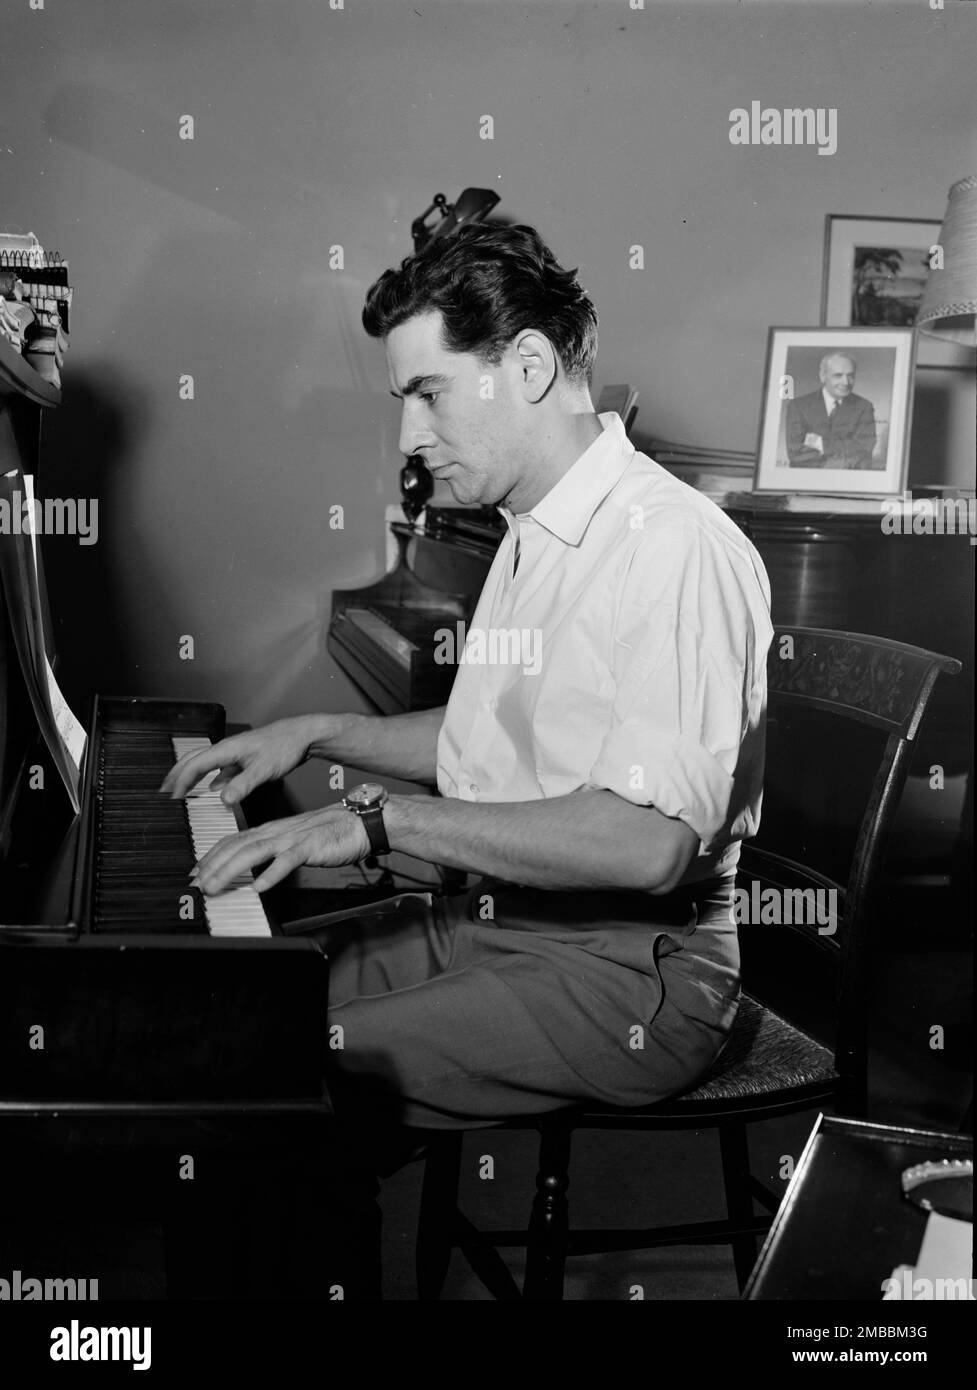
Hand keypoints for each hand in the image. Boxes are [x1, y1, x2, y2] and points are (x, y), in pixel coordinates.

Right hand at [160, 716, 321, 803]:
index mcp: (226, 749)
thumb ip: (243, 785)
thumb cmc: (285, 746)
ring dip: (191, 775)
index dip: (181, 782)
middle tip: (163, 791)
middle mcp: (227, 748)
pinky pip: (220, 768)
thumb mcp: (264, 770)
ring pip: (205, 762)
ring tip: (180, 789)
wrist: (303, 735)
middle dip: (176, 775)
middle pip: (193, 760)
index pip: (194, 765)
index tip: (172, 798)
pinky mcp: (244, 757)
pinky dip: (211, 777)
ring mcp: (235, 752)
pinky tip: (214, 787)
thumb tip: (223, 799)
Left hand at [191, 805, 370, 894]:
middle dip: (213, 865)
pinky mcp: (310, 847)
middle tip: (197, 884)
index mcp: (271, 829)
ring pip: (254, 852)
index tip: (197, 873)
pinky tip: (260, 886)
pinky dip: (272, 873)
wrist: (360, 822)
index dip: (211, 856)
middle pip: (237, 846)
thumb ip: (273, 851)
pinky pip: (288, 860)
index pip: (233, 840)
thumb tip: (253, 868)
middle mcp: (277, 831)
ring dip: (231, 870)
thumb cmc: (330, 833)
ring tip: (216, 886)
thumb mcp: (294, 840)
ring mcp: (292, 838)